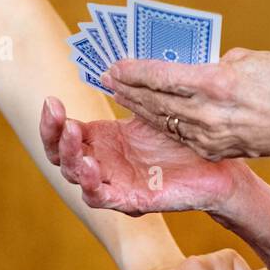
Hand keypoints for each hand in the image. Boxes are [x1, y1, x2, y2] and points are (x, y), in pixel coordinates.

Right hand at [39, 95, 248, 214]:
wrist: (218, 168)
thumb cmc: (185, 140)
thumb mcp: (153, 111)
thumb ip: (132, 94)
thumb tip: (112, 69)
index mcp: (105, 140)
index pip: (65, 133)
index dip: (53, 120)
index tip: (52, 100)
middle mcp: (105, 163)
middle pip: (61, 155)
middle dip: (52, 135)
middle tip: (56, 114)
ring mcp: (115, 182)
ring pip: (76, 177)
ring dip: (70, 157)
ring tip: (72, 136)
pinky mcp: (132, 200)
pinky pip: (102, 198)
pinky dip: (92, 185)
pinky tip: (92, 166)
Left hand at [101, 47, 269, 159]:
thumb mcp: (252, 59)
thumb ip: (218, 61)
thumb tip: (196, 64)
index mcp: (216, 83)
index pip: (161, 77)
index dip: (134, 71)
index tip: (114, 64)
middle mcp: (208, 112)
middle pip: (155, 100)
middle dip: (128, 89)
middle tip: (106, 78)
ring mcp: (211, 136)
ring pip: (164, 120)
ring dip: (139, 107)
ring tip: (120, 94)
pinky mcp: (216, 150)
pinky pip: (181, 134)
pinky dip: (162, 122)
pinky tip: (149, 113)